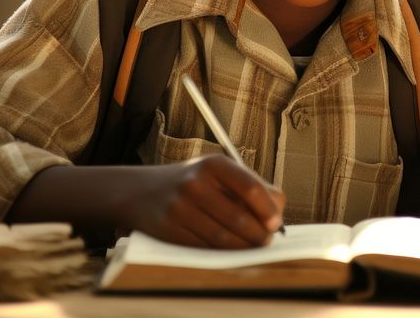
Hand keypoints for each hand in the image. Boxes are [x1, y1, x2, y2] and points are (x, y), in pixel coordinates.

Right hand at [129, 155, 285, 248]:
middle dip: (259, 235)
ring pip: (223, 238)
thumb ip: (248, 186)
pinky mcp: (169, 229)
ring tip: (253, 248)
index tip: (276, 224)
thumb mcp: (216, 173)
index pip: (251, 188)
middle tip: (266, 241)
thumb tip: (279, 211)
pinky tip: (230, 253)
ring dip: (244, 248)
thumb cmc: (192, 183)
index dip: (268, 210)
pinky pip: (204, 249)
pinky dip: (222, 255)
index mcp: (213, 165)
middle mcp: (195, 183)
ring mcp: (180, 207)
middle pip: (239, 218)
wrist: (141, 191)